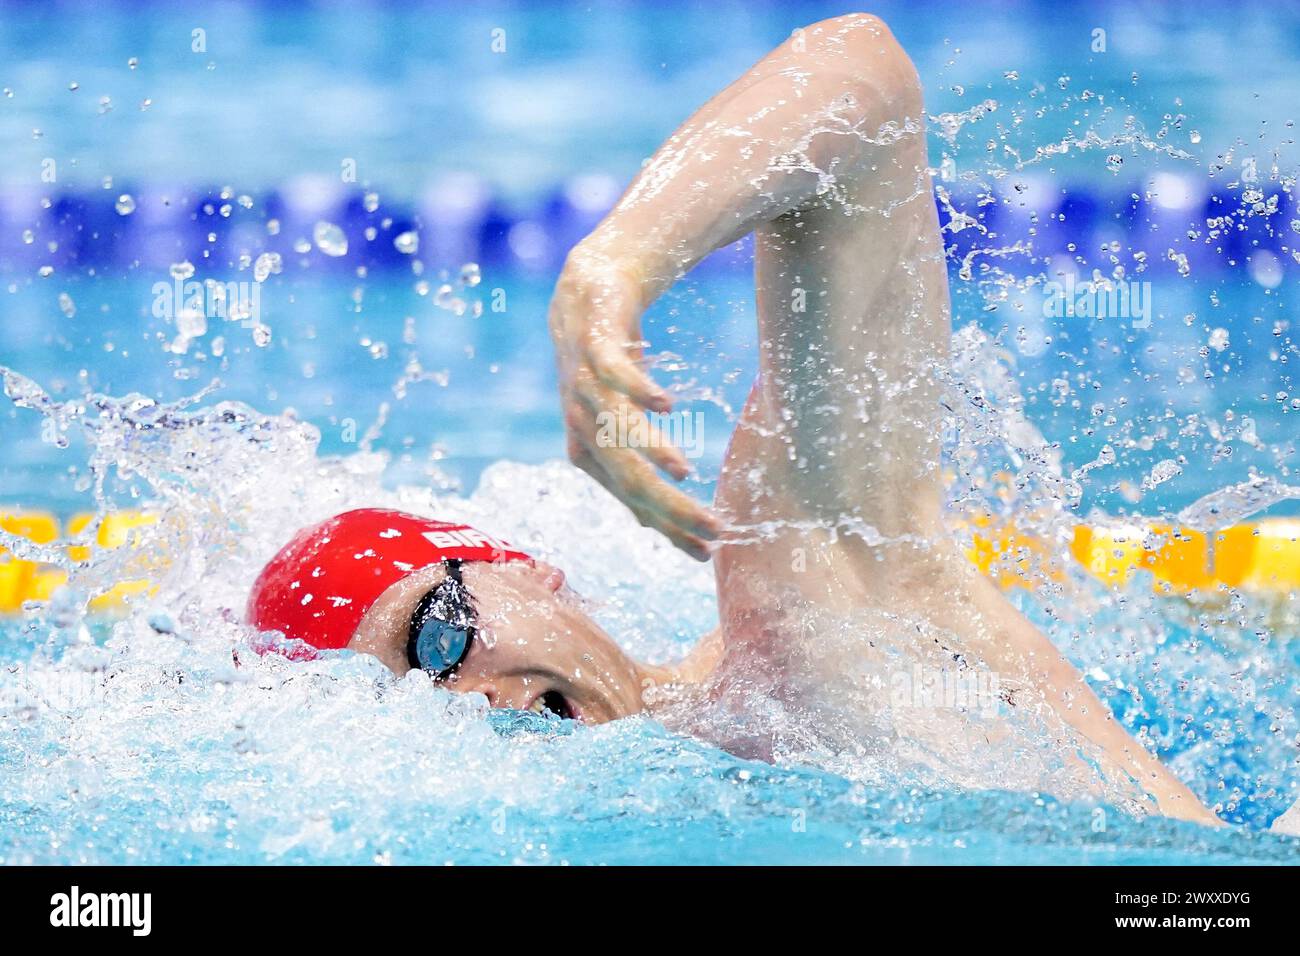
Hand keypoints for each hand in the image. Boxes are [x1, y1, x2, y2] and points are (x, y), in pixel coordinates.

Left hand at [548, 245, 720, 560]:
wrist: (589, 292)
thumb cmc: (614, 365)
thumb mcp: (628, 421)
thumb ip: (638, 464)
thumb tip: (653, 521)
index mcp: (592, 452)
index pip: (634, 502)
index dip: (669, 529)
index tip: (708, 551)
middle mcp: (583, 425)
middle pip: (628, 476)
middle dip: (669, 506)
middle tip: (712, 527)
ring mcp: (584, 384)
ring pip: (616, 429)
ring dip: (650, 451)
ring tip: (685, 472)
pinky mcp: (593, 344)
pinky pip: (614, 372)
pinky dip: (637, 390)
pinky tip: (668, 406)